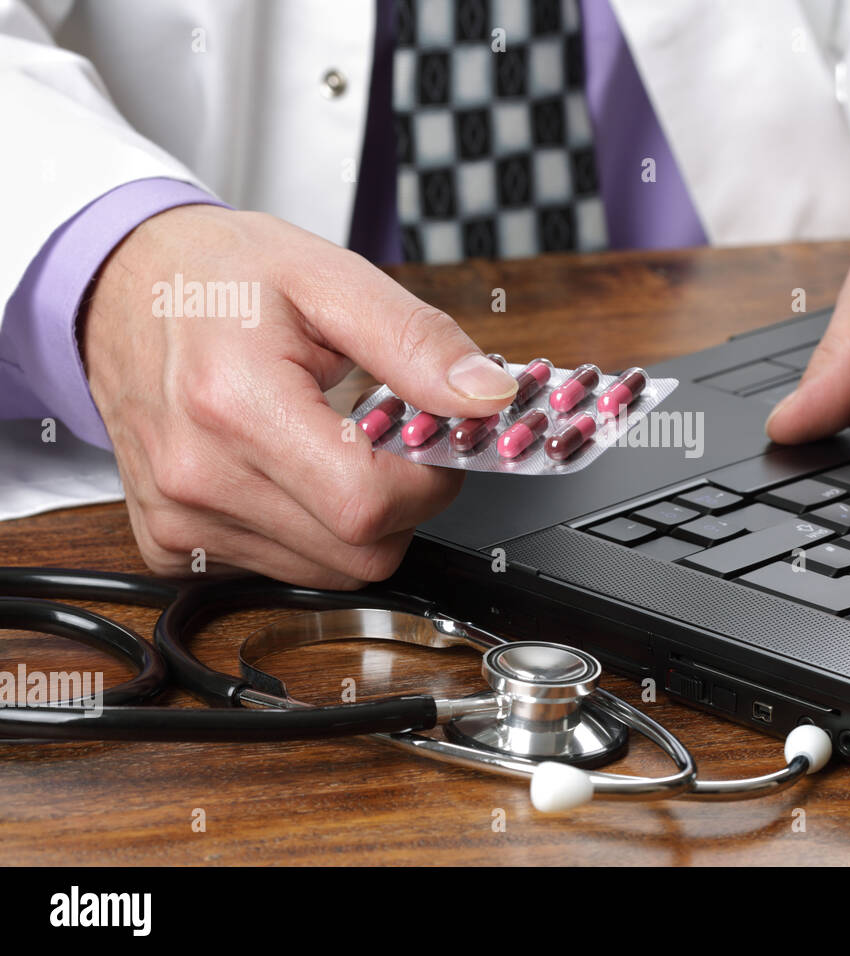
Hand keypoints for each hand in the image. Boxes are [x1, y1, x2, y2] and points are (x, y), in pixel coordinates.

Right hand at [84, 205, 518, 586]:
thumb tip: (487, 396)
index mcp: (235, 404)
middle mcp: (197, 477)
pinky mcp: (170, 545)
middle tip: (387, 438)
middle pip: (360, 551)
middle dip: (404, 502)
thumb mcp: (329, 278)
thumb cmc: (217, 278)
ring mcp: (180, 521)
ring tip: (333, 445)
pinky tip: (293, 472)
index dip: (430, 478)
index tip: (432, 438)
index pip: (371, 501)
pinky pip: (282, 572)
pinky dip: (312, 533)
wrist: (120, 288)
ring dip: (359, 520)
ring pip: (330, 571)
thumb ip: (417, 341)